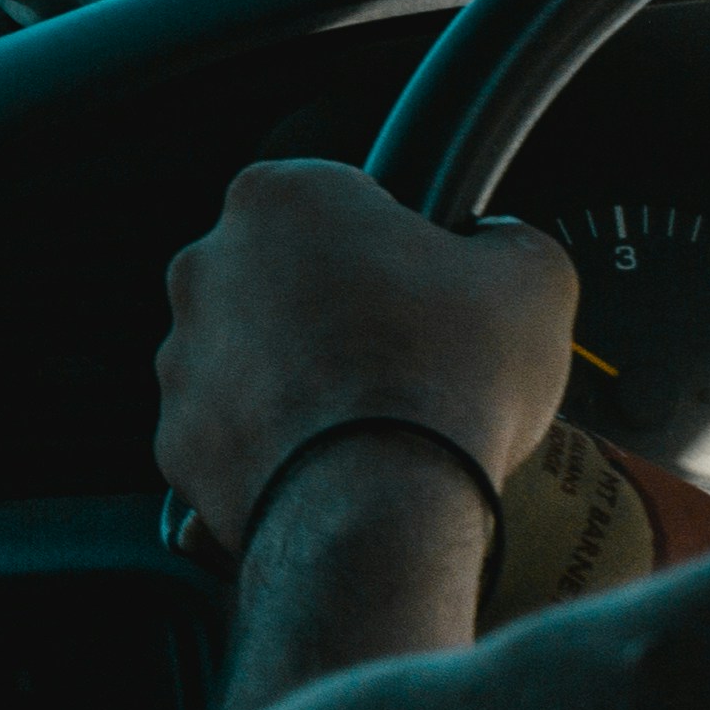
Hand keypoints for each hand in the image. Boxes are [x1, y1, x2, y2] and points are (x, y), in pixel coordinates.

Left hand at [156, 160, 581, 546]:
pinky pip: (230, 433)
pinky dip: (271, 449)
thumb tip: (499, 241)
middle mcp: (206, 264)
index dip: (396, 243)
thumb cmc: (448, 382)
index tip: (428, 287)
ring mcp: (179, 355)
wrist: (380, 510)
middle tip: (406, 361)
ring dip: (298, 379)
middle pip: (286, 277)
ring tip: (369, 425)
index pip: (341, 199)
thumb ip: (507, 237)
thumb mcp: (533, 279)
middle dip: (336, 312)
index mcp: (279, 199)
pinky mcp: (176, 438)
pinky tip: (327, 468)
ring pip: (251, 357)